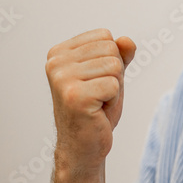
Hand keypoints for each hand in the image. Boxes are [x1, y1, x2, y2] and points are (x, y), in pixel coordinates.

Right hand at [45, 29, 136, 170]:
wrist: (83, 146)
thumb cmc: (96, 110)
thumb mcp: (110, 75)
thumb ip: (119, 55)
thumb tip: (127, 40)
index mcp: (59, 52)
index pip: (105, 36)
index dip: (111, 61)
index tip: (96, 81)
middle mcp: (55, 63)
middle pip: (111, 50)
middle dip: (115, 75)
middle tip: (99, 95)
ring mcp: (62, 79)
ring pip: (115, 66)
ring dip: (114, 88)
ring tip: (97, 103)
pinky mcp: (74, 96)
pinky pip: (114, 85)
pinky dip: (113, 100)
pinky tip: (97, 111)